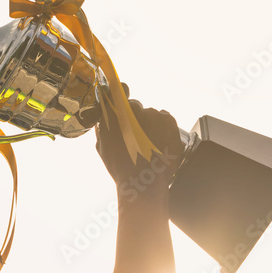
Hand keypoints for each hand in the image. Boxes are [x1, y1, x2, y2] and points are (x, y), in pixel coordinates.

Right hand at [95, 84, 183, 199]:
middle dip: (135, 119)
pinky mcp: (169, 120)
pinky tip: (158, 143)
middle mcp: (134, 108)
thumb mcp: (102, 146)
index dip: (121, 96)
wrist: (144, 182)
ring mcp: (153, 113)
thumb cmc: (121, 167)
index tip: (123, 104)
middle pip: (135, 107)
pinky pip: (164, 119)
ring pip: (151, 115)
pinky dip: (162, 129)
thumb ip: (103, 127)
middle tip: (135, 138)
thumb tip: (105, 117)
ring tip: (148, 146)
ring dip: (150, 125)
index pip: (119, 90)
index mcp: (115, 112)